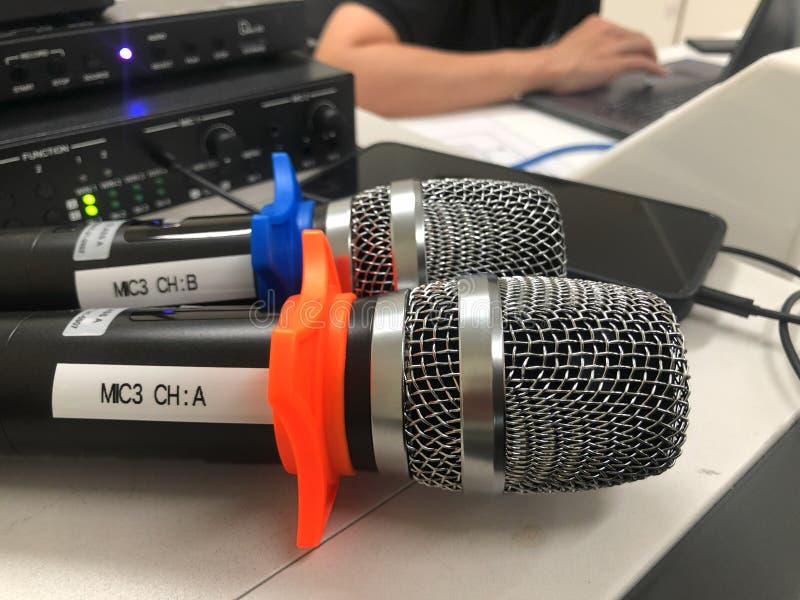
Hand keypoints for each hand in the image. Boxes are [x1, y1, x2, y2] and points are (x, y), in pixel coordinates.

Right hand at [542, 15, 666, 93]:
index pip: (623, 30)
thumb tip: (593, 56)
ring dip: (653, 57)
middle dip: (647, 48)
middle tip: (650, 58)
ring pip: (644, 46)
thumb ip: (588, 44)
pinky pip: (642, 62)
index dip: (633, 42)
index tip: (635, 49)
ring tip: (655, 66)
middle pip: (638, 36)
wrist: (547, 68)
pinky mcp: (616, 62)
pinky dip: (654, 67)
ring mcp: (613, 46)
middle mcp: (608, 31)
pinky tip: (659, 73)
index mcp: (596, 25)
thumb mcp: (574, 43)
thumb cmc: (554, 62)